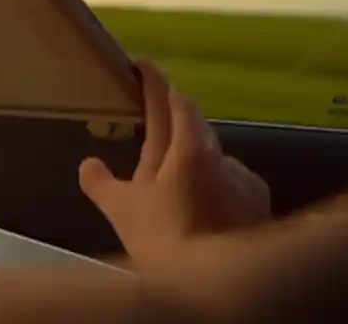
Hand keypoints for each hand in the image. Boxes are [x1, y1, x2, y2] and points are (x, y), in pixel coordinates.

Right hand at [78, 62, 270, 268]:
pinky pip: (233, 183)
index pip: (172, 101)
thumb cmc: (165, 239)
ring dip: (195, 161)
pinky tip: (205, 210)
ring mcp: (244, 179)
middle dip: (173, 123)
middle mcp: (220, 155)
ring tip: (176, 185)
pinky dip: (217, 188)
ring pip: (213, 158)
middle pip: (194, 127)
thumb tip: (87, 164)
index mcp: (187, 148)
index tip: (142, 65)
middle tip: (151, 128)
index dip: (156, 82)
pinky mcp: (260, 203)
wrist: (220, 282)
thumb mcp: (121, 210)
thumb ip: (100, 182)